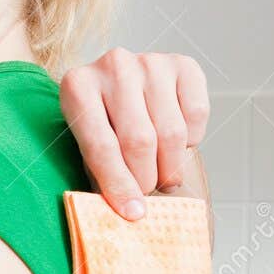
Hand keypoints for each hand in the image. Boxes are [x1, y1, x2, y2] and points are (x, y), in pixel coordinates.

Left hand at [59, 49, 209, 219]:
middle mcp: (113, 66)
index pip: (102, 147)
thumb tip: (131, 210)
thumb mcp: (85, 147)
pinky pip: (197, 114)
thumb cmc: (99, 124)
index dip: (119, 185)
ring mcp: (150, 61)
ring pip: (172, 133)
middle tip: (146, 193)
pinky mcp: (182, 63)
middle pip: (140, 141)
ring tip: (161, 174)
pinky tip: (175, 143)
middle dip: (146, 179)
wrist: (116, 86)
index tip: (133, 213)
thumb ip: (102, 173)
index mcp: (77, 86)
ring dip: (170, 166)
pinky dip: (191, 140)